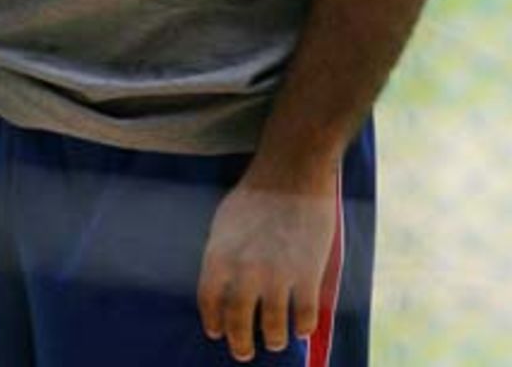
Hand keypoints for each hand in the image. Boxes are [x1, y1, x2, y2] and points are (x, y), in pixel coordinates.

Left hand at [197, 165, 338, 361]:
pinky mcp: (307, 274)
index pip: (209, 302)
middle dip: (241, 344)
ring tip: (276, 340)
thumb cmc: (256, 193)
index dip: (214, 322)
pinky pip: (305, 317)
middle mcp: (245, 270)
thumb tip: (221, 287)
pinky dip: (303, 327)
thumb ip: (222, 255)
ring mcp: (277, 274)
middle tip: (245, 353)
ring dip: (275, 339)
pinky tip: (302, 325)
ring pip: (274, 329)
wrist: (292, 169)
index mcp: (220, 254)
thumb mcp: (225, 221)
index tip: (218, 333)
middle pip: (238, 323)